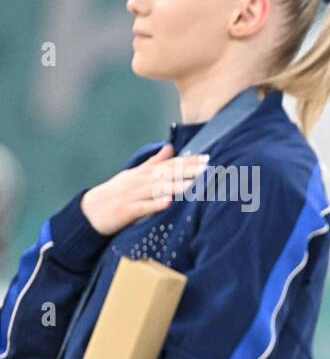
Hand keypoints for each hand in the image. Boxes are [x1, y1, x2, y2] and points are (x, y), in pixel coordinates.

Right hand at [81, 143, 208, 235]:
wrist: (91, 210)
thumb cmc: (117, 192)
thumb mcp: (136, 174)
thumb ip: (154, 162)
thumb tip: (170, 147)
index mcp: (144, 173)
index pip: (170, 164)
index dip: (188, 161)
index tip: (207, 158)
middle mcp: (140, 181)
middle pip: (167, 174)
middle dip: (188, 171)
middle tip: (207, 169)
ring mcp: (133, 195)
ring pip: (158, 189)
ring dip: (176, 186)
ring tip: (194, 184)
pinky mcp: (127, 210)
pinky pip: (143, 207)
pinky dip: (156, 205)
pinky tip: (169, 202)